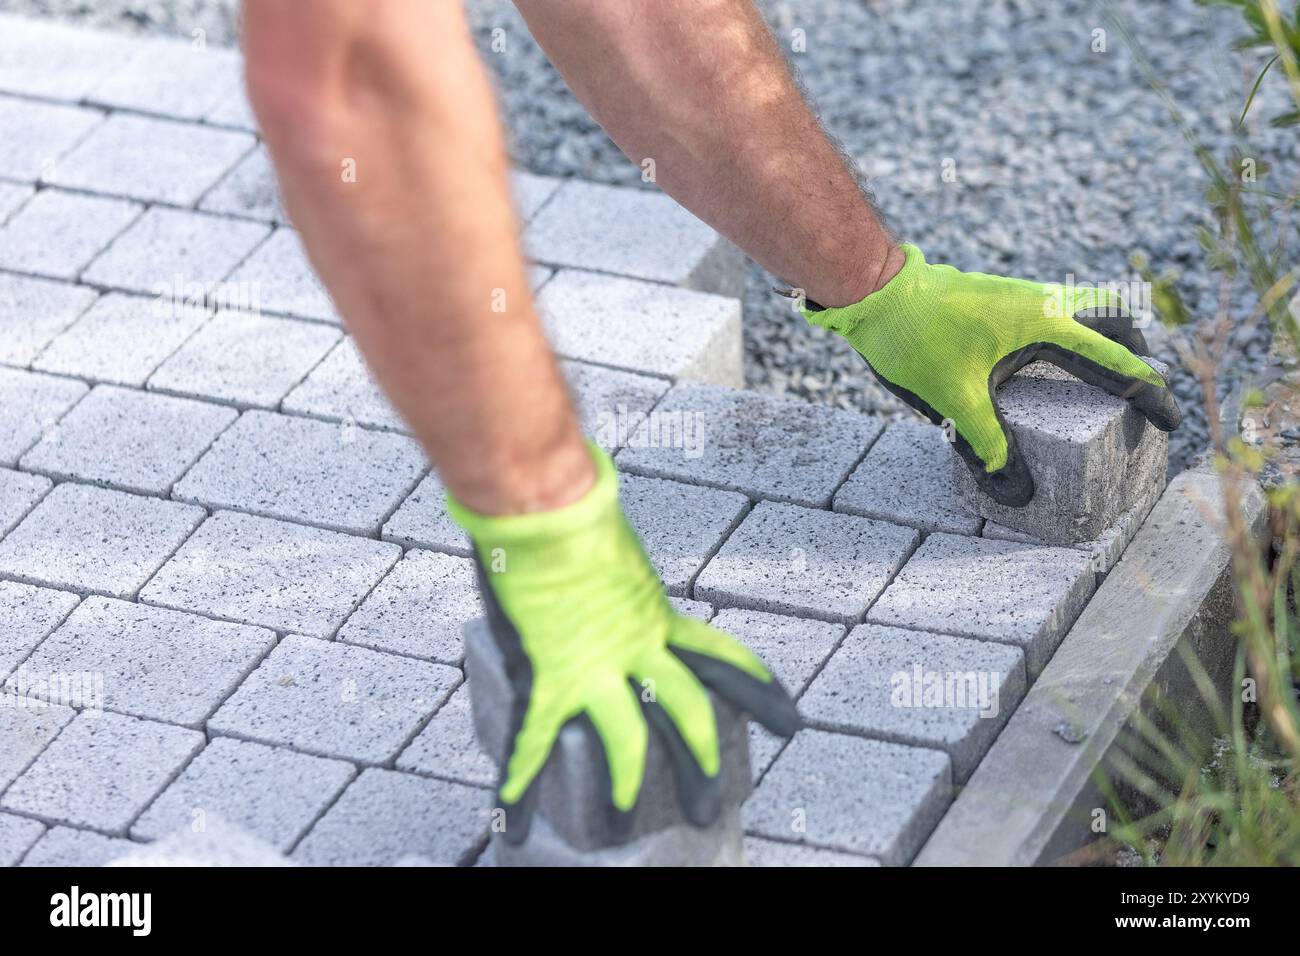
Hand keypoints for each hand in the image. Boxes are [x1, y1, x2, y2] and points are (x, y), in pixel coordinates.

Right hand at [447, 446, 799, 843]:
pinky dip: (517, 783)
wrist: (544, 505)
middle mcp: (636, 648)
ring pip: (626, 739)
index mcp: (655, 616)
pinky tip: (510, 819)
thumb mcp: (617, 542)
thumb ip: (621, 569)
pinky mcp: (546, 675)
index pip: (722, 660)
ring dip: (626, 785)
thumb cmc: (575, 504)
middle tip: (715, 800)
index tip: (787, 717)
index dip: (757, 690)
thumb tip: (611, 557)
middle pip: (690, 712)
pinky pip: (532, 739)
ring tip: (624, 821)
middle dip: (705, 760)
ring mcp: (593, 666)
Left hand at [803, 244, 1180, 505]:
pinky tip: (1045, 365)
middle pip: (1113, 323)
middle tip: (1137, 395)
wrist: (874, 290)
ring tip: (1099, 380)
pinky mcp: (1001, 298)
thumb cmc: (914, 339)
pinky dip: (1071, 334)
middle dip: (1133, 358)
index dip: (1147, 395)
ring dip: (1103, 340)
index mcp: (1046, 325)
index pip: (1115, 364)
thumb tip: (1015, 494)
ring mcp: (1022, 295)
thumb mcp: (953, 402)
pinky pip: (1054, 311)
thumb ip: (987, 448)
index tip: (1170, 421)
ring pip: (1085, 310)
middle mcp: (1044, 303)